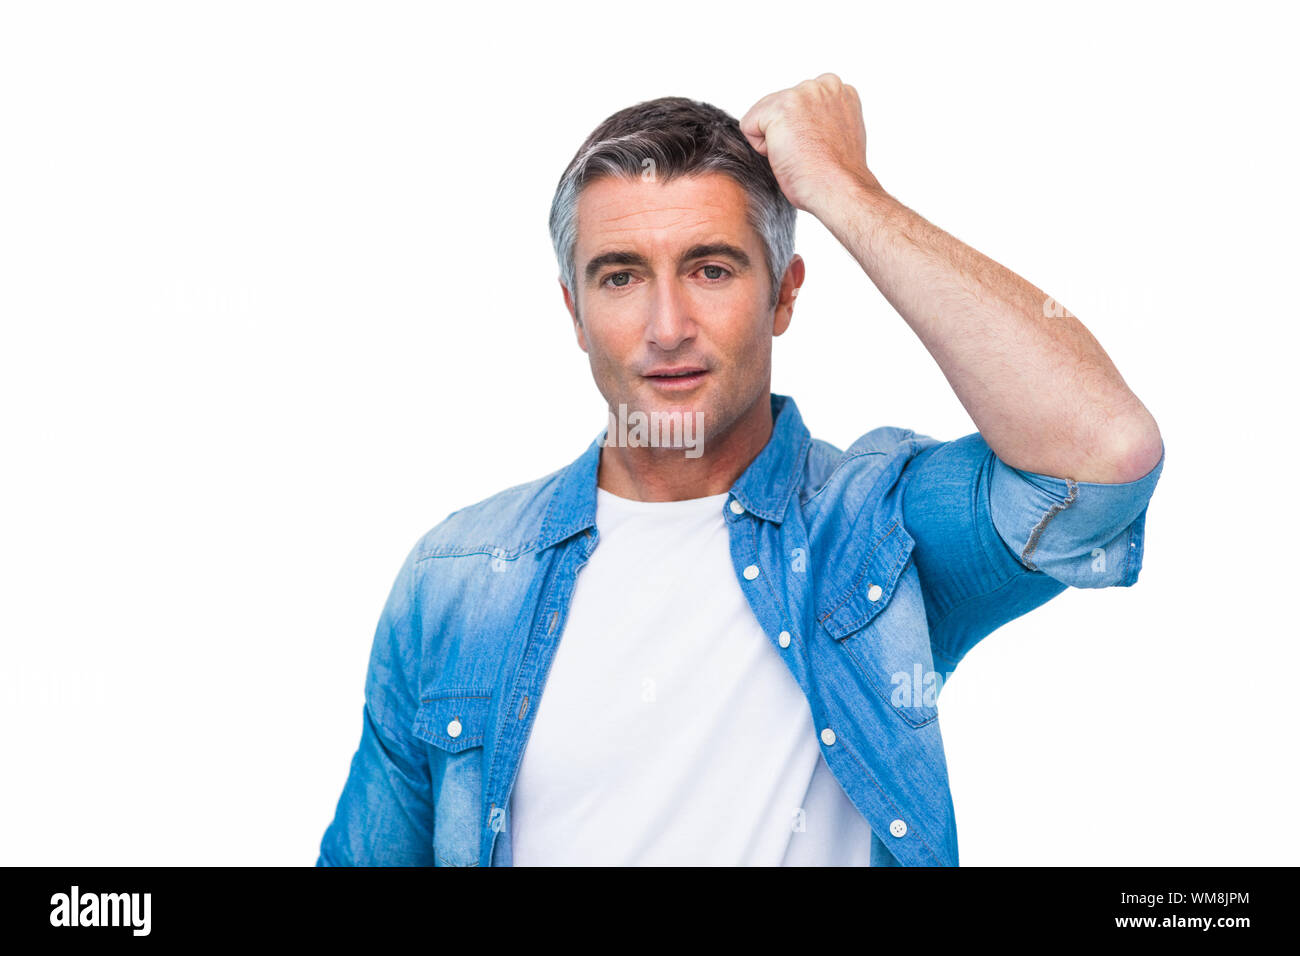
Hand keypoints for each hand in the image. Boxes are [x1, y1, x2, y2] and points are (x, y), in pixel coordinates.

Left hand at [739, 73, 881, 217]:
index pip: (796, 104)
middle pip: (778, 106)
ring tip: (800, 154)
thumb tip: (801, 123)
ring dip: (775, 140)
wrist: (837, 188)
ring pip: (763, 115)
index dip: (800, 131)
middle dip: (786, 133)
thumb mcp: (834, 134)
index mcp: (839, 91)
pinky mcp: (782, 106)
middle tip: (809, 153)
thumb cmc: (835, 175)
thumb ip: (820, 117)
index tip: (819, 147)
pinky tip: (787, 155)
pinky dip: (760, 147)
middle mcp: (823, 84)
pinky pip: (748, 125)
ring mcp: (803, 93)